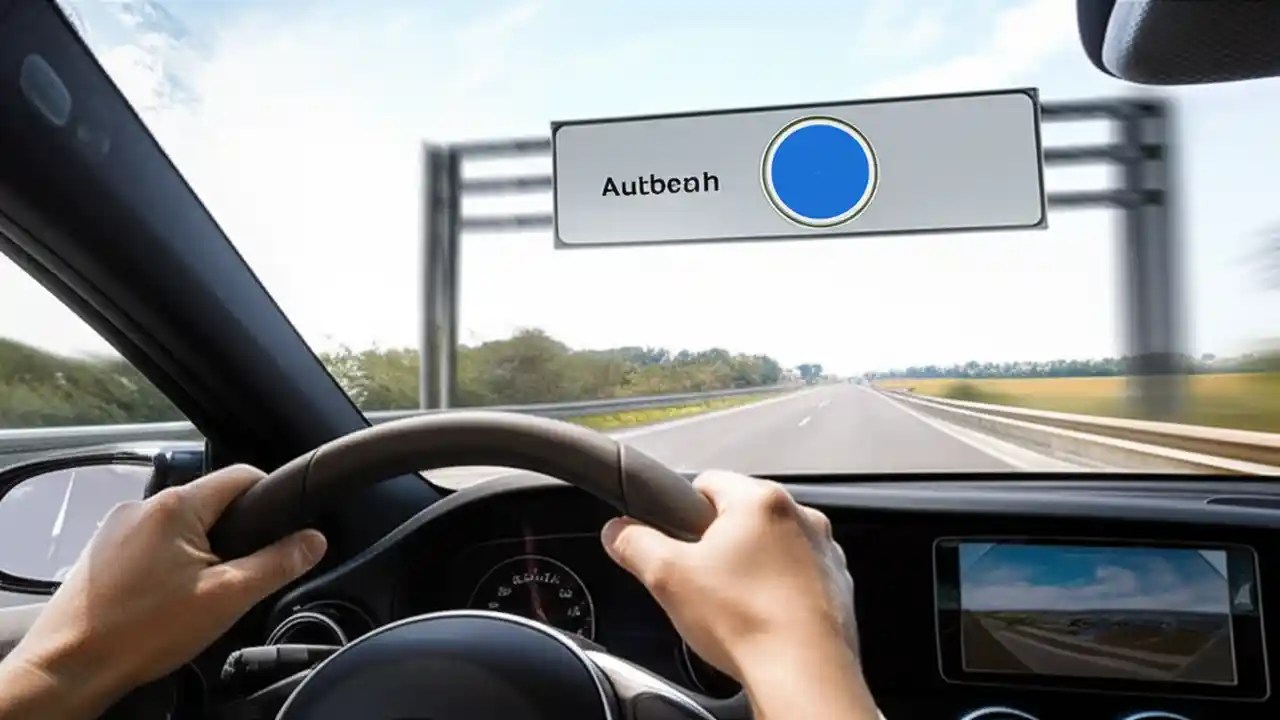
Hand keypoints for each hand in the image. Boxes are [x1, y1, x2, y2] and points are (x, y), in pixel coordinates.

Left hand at [0, 464, 326, 719]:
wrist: (70, 668)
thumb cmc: (143, 632)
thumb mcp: (228, 597)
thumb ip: (277, 564)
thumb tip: (313, 540)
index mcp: (176, 506)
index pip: (242, 476)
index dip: (272, 499)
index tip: (284, 530)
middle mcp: (143, 506)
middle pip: (211, 505)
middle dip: (232, 538)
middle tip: (237, 580)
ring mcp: (117, 529)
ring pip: (181, 529)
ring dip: (199, 554)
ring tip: (198, 597)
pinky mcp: (102, 553)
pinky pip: (152, 546)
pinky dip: (168, 567)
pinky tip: (166, 602)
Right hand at [602, 471, 877, 719]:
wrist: (802, 673)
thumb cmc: (744, 620)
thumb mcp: (667, 577)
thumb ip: (635, 544)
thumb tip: (618, 531)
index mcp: (760, 500)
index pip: (707, 482)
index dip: (681, 512)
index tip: (674, 543)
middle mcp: (801, 516)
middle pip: (741, 516)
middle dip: (717, 544)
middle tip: (700, 581)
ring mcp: (825, 551)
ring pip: (772, 546)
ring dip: (751, 566)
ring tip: (733, 606)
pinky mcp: (838, 585)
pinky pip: (798, 576)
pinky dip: (779, 591)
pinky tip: (763, 618)